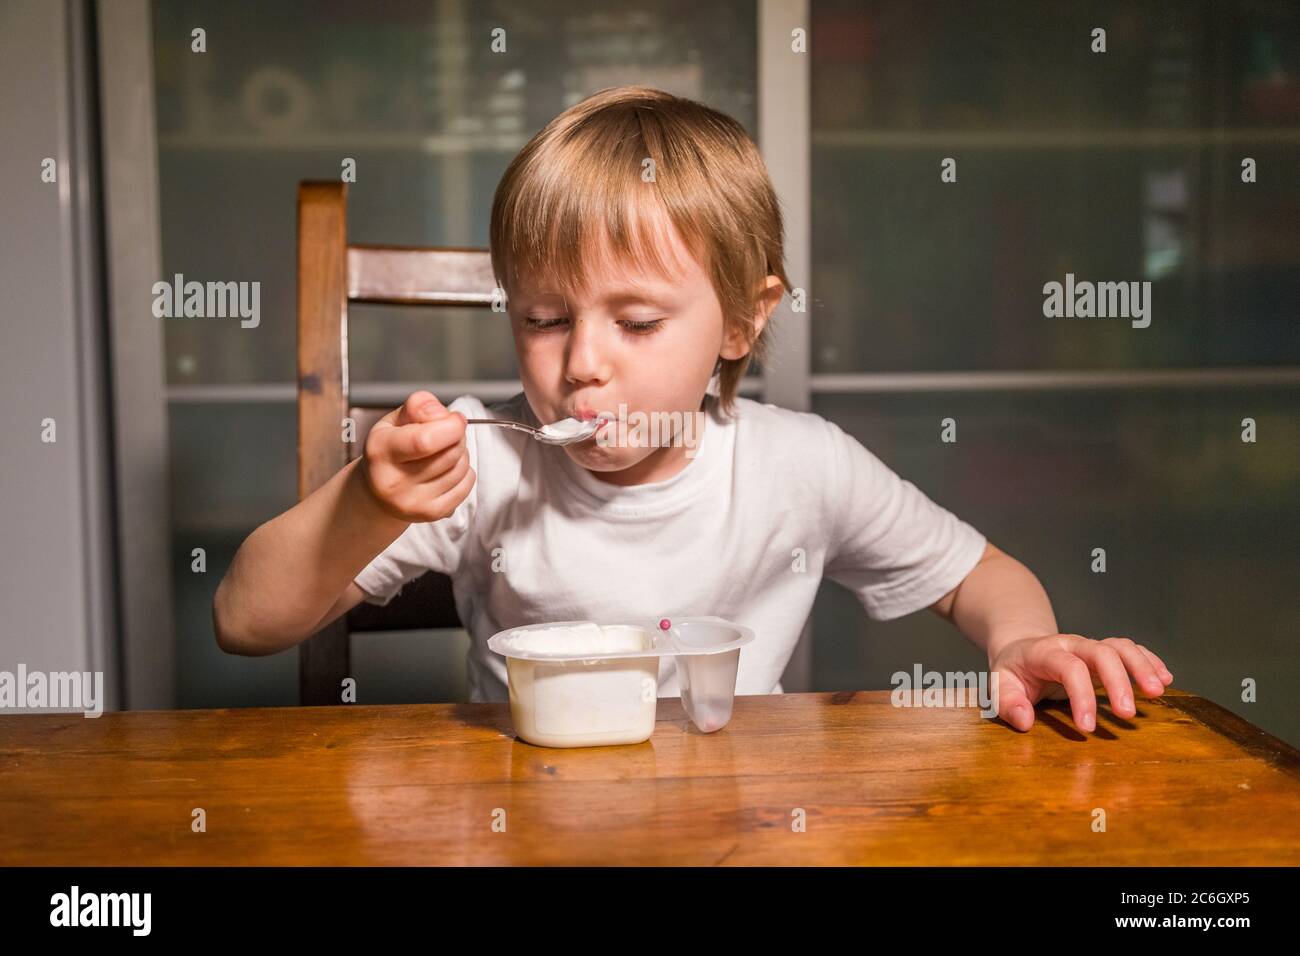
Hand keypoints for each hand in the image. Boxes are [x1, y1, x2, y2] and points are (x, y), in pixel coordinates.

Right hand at [359, 391, 475, 522]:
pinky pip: (466, 486)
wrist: (377, 491)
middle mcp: (393, 481)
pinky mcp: (430, 513)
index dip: (451, 426)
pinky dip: (465, 473)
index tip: (455, 419)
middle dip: (457, 437)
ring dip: (461, 454)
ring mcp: (412, 501)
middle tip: (446, 434)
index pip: (426, 440)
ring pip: (460, 469)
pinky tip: (447, 469)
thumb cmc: (389, 450)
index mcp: (381, 451)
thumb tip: (443, 414)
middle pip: (449, 453)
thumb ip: (418, 407)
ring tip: (443, 452)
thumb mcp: (394, 420)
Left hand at [989, 634, 1173, 733]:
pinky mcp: (1105, 653)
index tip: (1088, 728)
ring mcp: (1090, 647)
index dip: (1081, 696)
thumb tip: (1025, 723)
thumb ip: (1007, 703)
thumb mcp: (999, 685)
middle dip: (1118, 681)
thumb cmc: (1013, 671)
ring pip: (1121, 646)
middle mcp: (1071, 645)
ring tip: (1158, 693)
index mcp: (1044, 652)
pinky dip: (1150, 660)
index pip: (1068, 668)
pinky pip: (1131, 650)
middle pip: (1101, 652)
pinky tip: (1165, 679)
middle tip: (1128, 714)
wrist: (1021, 647)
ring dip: (1142, 667)